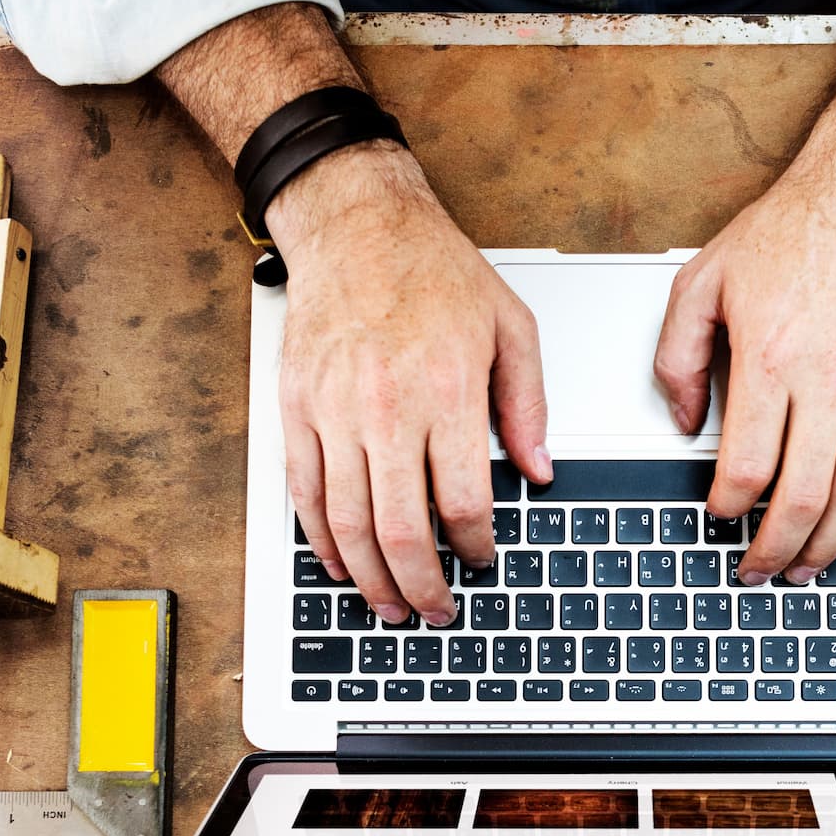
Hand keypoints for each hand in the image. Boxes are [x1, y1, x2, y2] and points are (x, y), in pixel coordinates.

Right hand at [268, 144, 551, 624]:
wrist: (357, 225)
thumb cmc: (433, 270)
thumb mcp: (510, 328)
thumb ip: (528, 406)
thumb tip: (538, 471)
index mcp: (447, 392)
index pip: (464, 503)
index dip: (476, 549)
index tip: (481, 561)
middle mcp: (388, 408)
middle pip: (403, 530)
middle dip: (423, 586)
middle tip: (436, 610)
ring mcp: (334, 412)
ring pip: (349, 524)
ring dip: (371, 578)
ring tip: (390, 603)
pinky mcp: (297, 408)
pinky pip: (304, 493)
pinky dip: (321, 540)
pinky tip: (339, 563)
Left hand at [653, 163, 835, 585]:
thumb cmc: (787, 233)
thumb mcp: (701, 282)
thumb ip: (678, 358)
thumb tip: (682, 423)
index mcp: (771, 360)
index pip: (747, 467)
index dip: (728, 509)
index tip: (718, 519)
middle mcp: (828, 380)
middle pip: (803, 495)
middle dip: (775, 548)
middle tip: (757, 570)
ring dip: (831, 543)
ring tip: (807, 568)